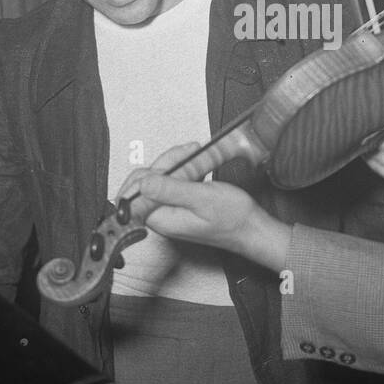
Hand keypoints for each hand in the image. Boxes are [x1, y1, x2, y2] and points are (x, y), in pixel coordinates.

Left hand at [118, 144, 290, 271]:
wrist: (251, 228)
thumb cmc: (234, 219)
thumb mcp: (203, 199)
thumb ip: (171, 190)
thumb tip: (143, 184)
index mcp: (161, 219)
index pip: (132, 195)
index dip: (146, 174)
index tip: (168, 164)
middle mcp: (161, 216)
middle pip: (146, 181)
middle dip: (165, 163)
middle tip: (187, 155)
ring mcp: (170, 209)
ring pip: (159, 177)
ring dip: (176, 162)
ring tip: (196, 154)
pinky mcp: (180, 203)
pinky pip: (172, 180)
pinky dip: (183, 168)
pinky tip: (197, 162)